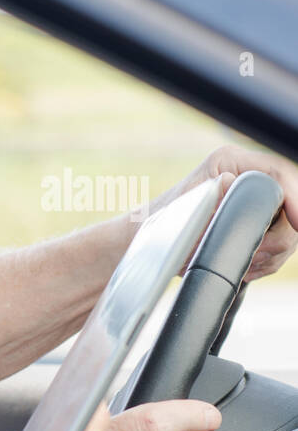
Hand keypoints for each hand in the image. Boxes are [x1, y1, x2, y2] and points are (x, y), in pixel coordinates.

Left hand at [149, 145, 297, 281]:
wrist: (147, 243)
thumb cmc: (160, 224)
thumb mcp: (185, 209)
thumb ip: (212, 196)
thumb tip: (230, 183)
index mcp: (229, 162)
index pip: (279, 174)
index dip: (296, 199)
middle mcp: (244, 175)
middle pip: (290, 205)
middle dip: (279, 238)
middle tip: (254, 258)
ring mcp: (251, 198)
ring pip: (288, 228)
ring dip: (272, 254)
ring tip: (245, 266)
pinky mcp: (254, 220)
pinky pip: (277, 242)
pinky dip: (267, 260)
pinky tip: (247, 269)